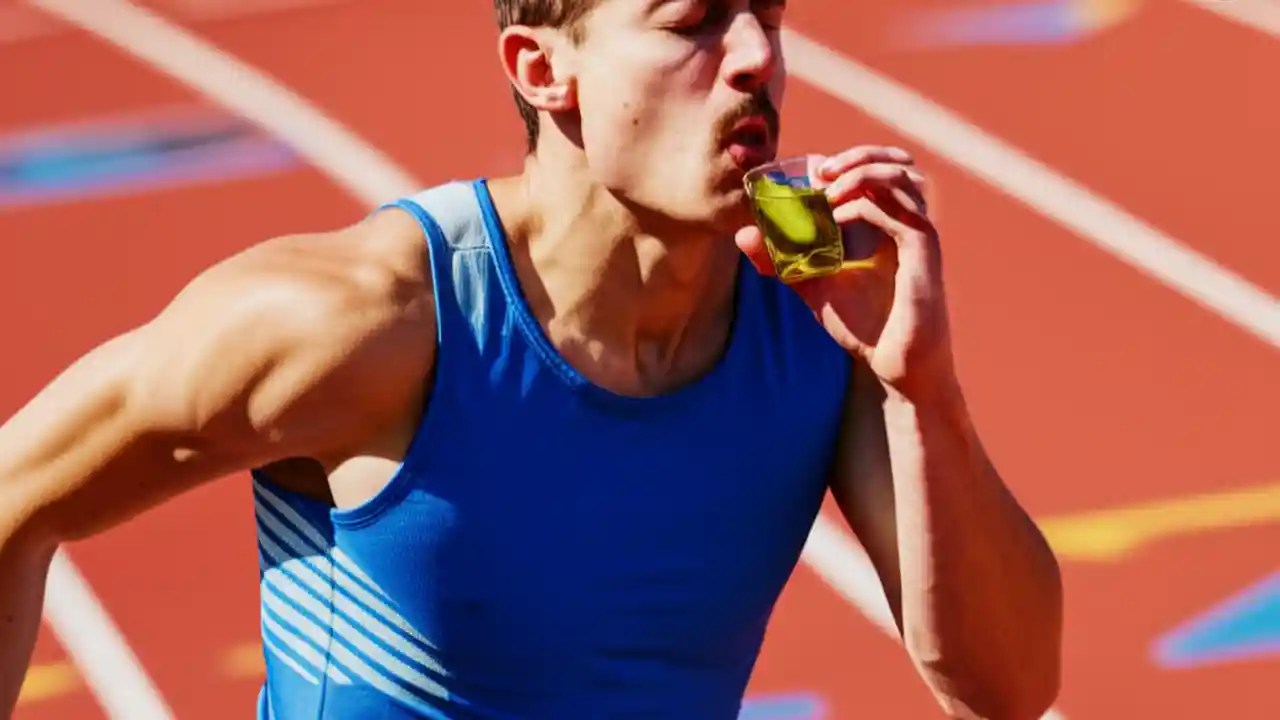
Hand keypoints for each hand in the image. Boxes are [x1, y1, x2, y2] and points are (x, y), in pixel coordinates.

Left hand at [735, 146, 956, 399]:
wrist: (894, 365)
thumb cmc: (864, 325)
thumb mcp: (812, 284)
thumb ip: (782, 259)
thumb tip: (742, 235)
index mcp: (891, 222)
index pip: (878, 169)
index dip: (847, 161)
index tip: (810, 173)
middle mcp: (910, 223)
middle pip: (897, 162)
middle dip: (857, 156)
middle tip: (821, 171)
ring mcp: (920, 235)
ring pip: (901, 178)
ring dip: (861, 175)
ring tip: (827, 192)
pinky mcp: (924, 254)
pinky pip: (898, 214)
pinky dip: (863, 208)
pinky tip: (835, 222)